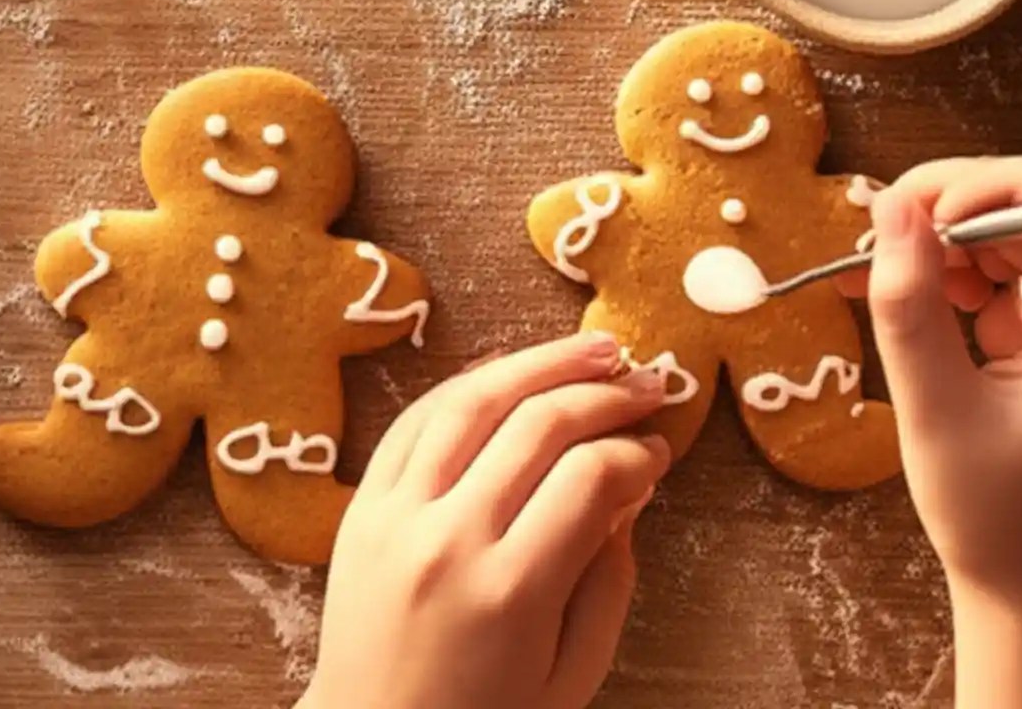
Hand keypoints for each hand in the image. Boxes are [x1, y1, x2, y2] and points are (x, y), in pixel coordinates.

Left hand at [298, 332, 669, 708]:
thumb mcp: (571, 672)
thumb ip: (608, 579)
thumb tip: (628, 488)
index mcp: (510, 591)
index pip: (589, 478)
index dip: (637, 453)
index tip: (659, 452)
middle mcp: (448, 540)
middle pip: (537, 425)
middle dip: (605, 394)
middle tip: (646, 385)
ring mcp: (395, 516)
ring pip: (472, 401)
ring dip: (540, 363)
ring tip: (593, 350)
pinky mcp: (361, 507)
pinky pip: (416, 420)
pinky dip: (467, 384)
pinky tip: (511, 368)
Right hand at [842, 157, 1021, 707]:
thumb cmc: (994, 516)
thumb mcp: (934, 409)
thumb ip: (909, 307)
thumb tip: (888, 215)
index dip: (996, 182)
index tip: (916, 216)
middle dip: (958, 210)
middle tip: (882, 242)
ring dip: (951, 244)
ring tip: (889, 281)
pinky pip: (1008, 280)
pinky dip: (955, 279)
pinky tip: (915, 303)